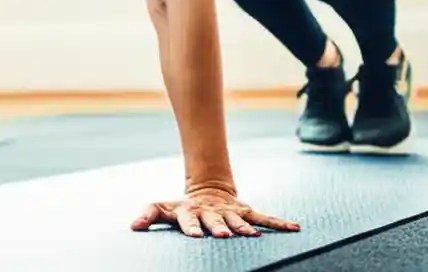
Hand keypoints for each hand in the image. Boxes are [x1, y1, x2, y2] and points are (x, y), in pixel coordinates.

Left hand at [131, 188, 299, 237]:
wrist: (207, 191)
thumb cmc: (182, 208)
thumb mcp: (163, 209)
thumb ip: (148, 214)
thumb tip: (132, 226)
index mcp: (190, 213)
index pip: (189, 221)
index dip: (191, 227)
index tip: (193, 236)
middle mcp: (211, 213)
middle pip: (215, 221)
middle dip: (219, 228)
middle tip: (223, 235)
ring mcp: (230, 212)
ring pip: (239, 220)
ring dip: (244, 227)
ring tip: (251, 235)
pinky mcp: (246, 211)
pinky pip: (264, 218)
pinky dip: (279, 223)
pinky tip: (295, 228)